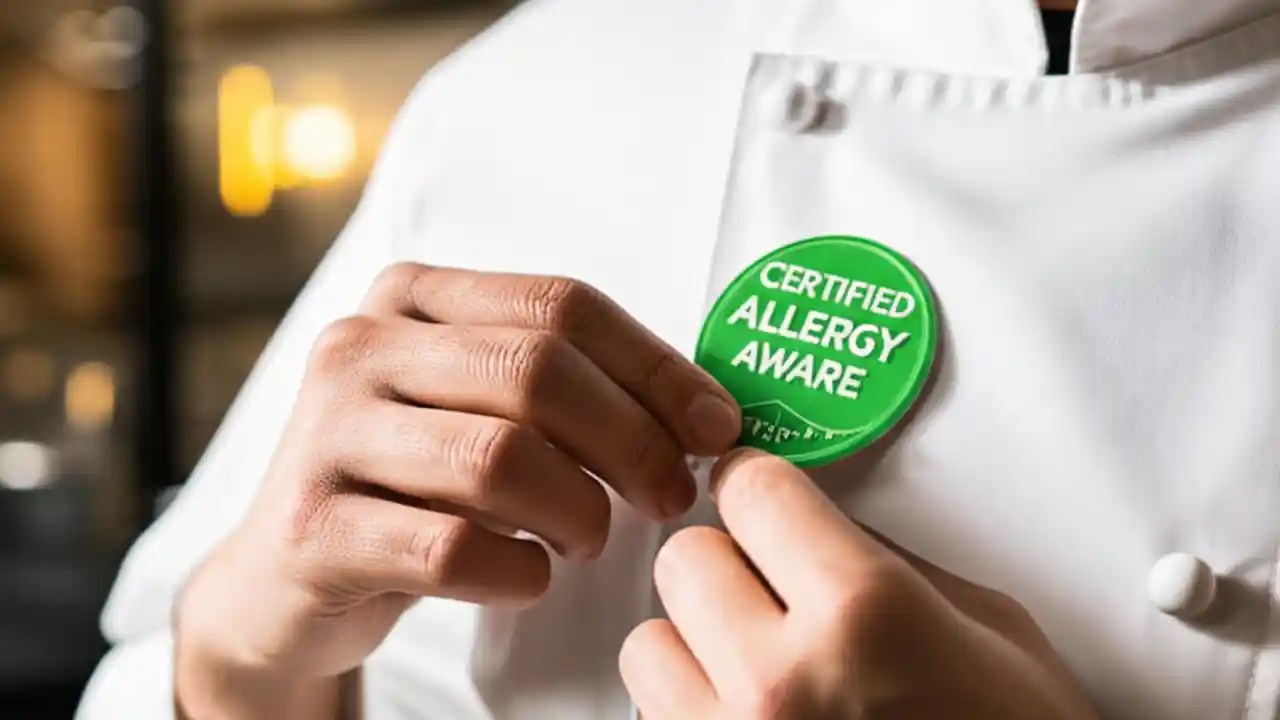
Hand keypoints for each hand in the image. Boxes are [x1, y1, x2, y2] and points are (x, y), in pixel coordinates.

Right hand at [174, 264, 740, 718]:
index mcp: (411, 297)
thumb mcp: (477, 409)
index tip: (716, 426)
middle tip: (670, 495)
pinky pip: (450, 549)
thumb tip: (706, 413)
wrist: (287, 578)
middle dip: (630, 440)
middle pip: (535, 371)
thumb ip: (564, 386)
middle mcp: (359, 347)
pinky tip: (528, 577)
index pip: (560, 305)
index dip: (654, 367)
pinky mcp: (314, 528)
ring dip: (576, 510)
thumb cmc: (415, 486)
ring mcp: (326, 434)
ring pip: (497, 459)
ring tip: (588, 538)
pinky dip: (516, 572)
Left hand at [620, 449, 1098, 719]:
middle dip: (725, 563)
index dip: (759, 486)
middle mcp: (783, 680)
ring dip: (692, 644)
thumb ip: (891, 564)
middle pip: (684, 559)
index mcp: (865, 614)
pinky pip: (654, 718)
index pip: (753, 492)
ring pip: (647, 644)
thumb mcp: (991, 632)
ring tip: (753, 665)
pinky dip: (691, 709)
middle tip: (766, 587)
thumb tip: (820, 528)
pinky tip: (749, 716)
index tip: (760, 495)